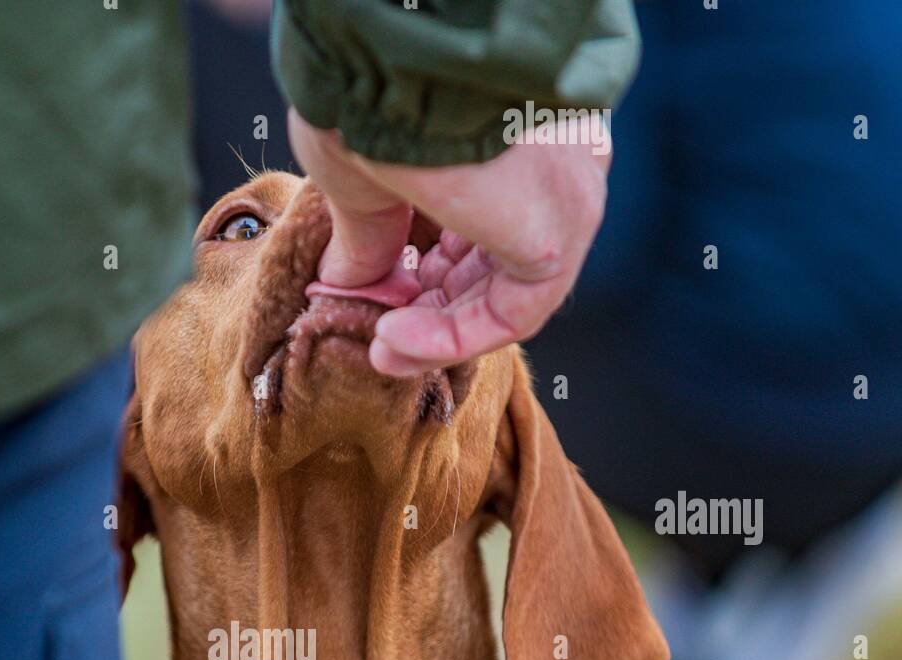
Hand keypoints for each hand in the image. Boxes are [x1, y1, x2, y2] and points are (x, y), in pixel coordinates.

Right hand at [289, 109, 610, 372]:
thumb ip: (366, 236)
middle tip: (377, 336)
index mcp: (506, 137)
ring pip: (505, 294)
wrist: (395, 69)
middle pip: (494, 264)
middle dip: (430, 309)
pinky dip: (452, 339)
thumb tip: (345, 283)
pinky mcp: (558, 237)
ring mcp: (561, 200)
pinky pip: (511, 315)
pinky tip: (395, 339)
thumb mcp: (359, 176)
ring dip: (437, 333)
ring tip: (380, 344)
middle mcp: (547, 165)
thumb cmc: (372, 95)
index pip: (478, 223)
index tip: (379, 301)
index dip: (426, 272)